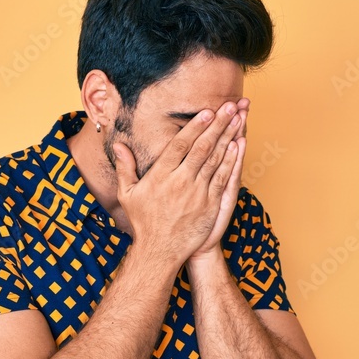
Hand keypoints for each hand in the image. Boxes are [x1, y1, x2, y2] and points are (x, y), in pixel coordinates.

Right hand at [113, 100, 245, 270]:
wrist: (160, 251)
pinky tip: (239, 146)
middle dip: (218, 125)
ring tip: (238, 119)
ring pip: (216, 159)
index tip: (207, 112)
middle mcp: (180, 182)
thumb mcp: (127, 193)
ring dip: (229, 137)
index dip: (195, 127)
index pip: (180, 145)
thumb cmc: (143, 221)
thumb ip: (125, 167)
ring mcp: (197, 193)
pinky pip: (223, 178)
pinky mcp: (210, 205)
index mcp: (161, 176)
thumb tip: (119, 144)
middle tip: (229, 106)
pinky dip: (232, 160)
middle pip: (202, 147)